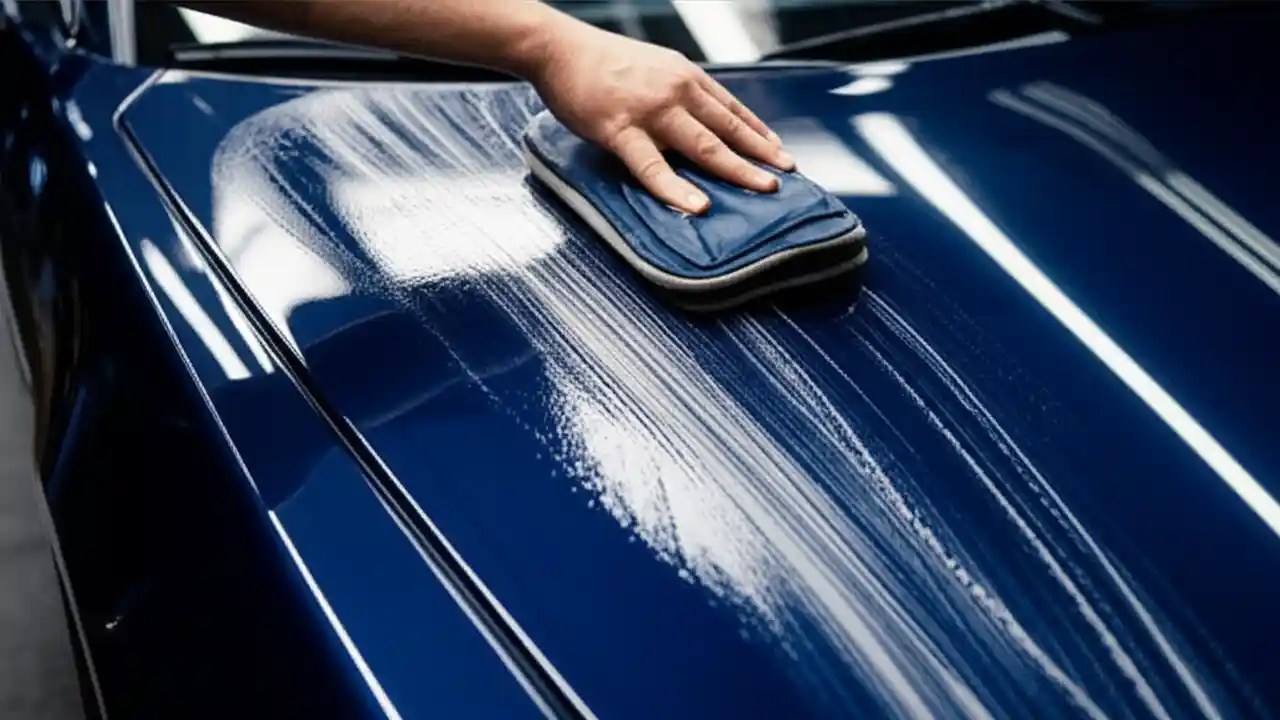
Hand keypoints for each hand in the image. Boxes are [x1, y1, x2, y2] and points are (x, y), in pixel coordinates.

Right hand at [527, 17, 794, 213]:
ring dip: (738, 169)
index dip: (758, 132)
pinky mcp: (621, 131)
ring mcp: (650, 111)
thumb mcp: (651, 67)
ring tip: (763, 189)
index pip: (731, 108)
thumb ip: (675, 92)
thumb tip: (695, 120)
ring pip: (704, 146)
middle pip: (728, 128)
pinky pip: (652, 167)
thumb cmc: (599, 61)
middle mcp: (676, 91)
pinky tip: (699, 206)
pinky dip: (677, 189)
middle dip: (761, 153)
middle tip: (786, 175)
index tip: (779, 152)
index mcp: (684, 76)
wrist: (557, 48)